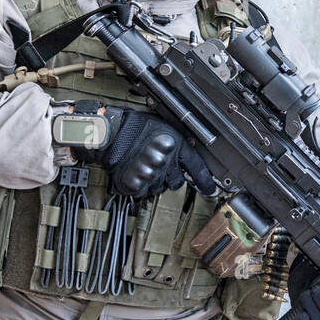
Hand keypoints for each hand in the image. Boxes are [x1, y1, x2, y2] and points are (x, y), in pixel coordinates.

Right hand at [73, 102, 215, 198]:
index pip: (195, 167)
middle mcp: (163, 161)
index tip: (210, 190)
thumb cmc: (135, 127)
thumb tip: (192, 160)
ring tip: (144, 164)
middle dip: (169, 175)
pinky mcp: (135, 184)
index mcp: (173, 145)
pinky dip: (140, 185)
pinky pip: (144, 192)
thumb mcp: (165, 129)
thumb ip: (180, 146)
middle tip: (157, 163)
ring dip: (155, 180)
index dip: (205, 181)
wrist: (109, 133)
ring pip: (160, 188)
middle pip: (176, 181)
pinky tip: (136, 172)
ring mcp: (149, 174)